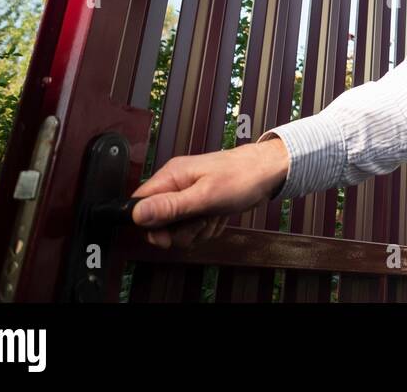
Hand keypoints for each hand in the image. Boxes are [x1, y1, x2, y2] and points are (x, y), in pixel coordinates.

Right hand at [129, 136, 289, 248]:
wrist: (269, 172)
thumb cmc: (243, 176)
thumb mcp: (204, 196)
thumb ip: (170, 207)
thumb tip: (137, 214)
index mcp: (171, 176)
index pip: (140, 205)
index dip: (151, 225)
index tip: (169, 233)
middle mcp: (177, 184)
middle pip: (159, 222)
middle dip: (180, 230)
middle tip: (199, 221)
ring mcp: (189, 195)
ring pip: (178, 228)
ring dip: (197, 230)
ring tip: (213, 216)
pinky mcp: (201, 204)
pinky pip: (194, 227)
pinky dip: (207, 227)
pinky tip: (219, 217)